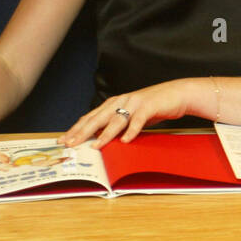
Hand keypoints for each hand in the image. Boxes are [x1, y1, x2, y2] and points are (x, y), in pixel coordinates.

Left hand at [60, 80, 192, 148]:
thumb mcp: (131, 116)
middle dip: (83, 132)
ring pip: (116, 119)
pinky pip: (139, 120)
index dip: (76, 128)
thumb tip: (101, 140)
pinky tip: (126, 140)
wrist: (177, 94)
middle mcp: (121, 101)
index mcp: (114, 103)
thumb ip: (117, 125)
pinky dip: (132, 130)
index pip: (90, 117)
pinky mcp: (149, 106)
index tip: (64, 140)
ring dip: (106, 134)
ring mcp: (135, 103)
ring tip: (96, 145)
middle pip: (98, 118)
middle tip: (71, 143)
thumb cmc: (153, 106)